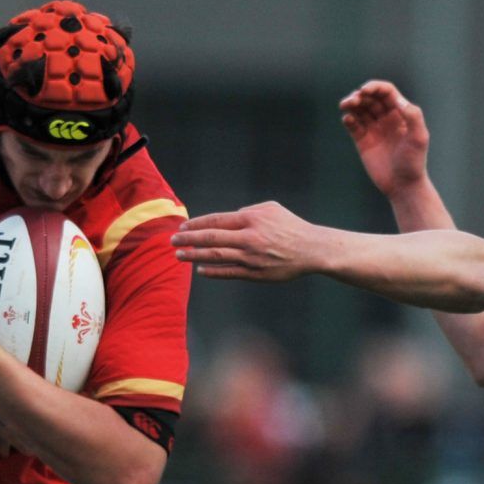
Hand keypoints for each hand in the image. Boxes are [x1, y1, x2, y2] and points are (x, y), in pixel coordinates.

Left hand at [172, 202, 324, 280]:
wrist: (312, 249)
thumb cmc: (291, 226)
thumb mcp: (271, 209)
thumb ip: (247, 211)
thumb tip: (227, 219)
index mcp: (252, 219)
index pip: (216, 221)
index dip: (196, 224)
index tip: (182, 227)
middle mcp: (249, 238)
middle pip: (211, 238)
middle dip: (188, 239)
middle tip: (172, 241)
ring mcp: (251, 257)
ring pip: (216, 256)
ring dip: (194, 256)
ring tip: (179, 255)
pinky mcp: (256, 273)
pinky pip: (229, 273)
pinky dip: (213, 271)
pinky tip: (200, 269)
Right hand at [338, 80, 430, 198]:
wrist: (403, 185)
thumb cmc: (414, 161)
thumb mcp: (419, 137)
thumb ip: (413, 116)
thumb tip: (398, 100)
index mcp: (400, 113)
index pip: (386, 93)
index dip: (375, 87)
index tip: (364, 90)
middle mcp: (386, 118)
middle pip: (370, 99)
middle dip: (360, 95)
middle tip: (353, 100)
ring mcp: (374, 129)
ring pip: (360, 110)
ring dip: (352, 104)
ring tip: (345, 105)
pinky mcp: (363, 141)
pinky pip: (353, 125)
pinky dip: (349, 119)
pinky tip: (348, 120)